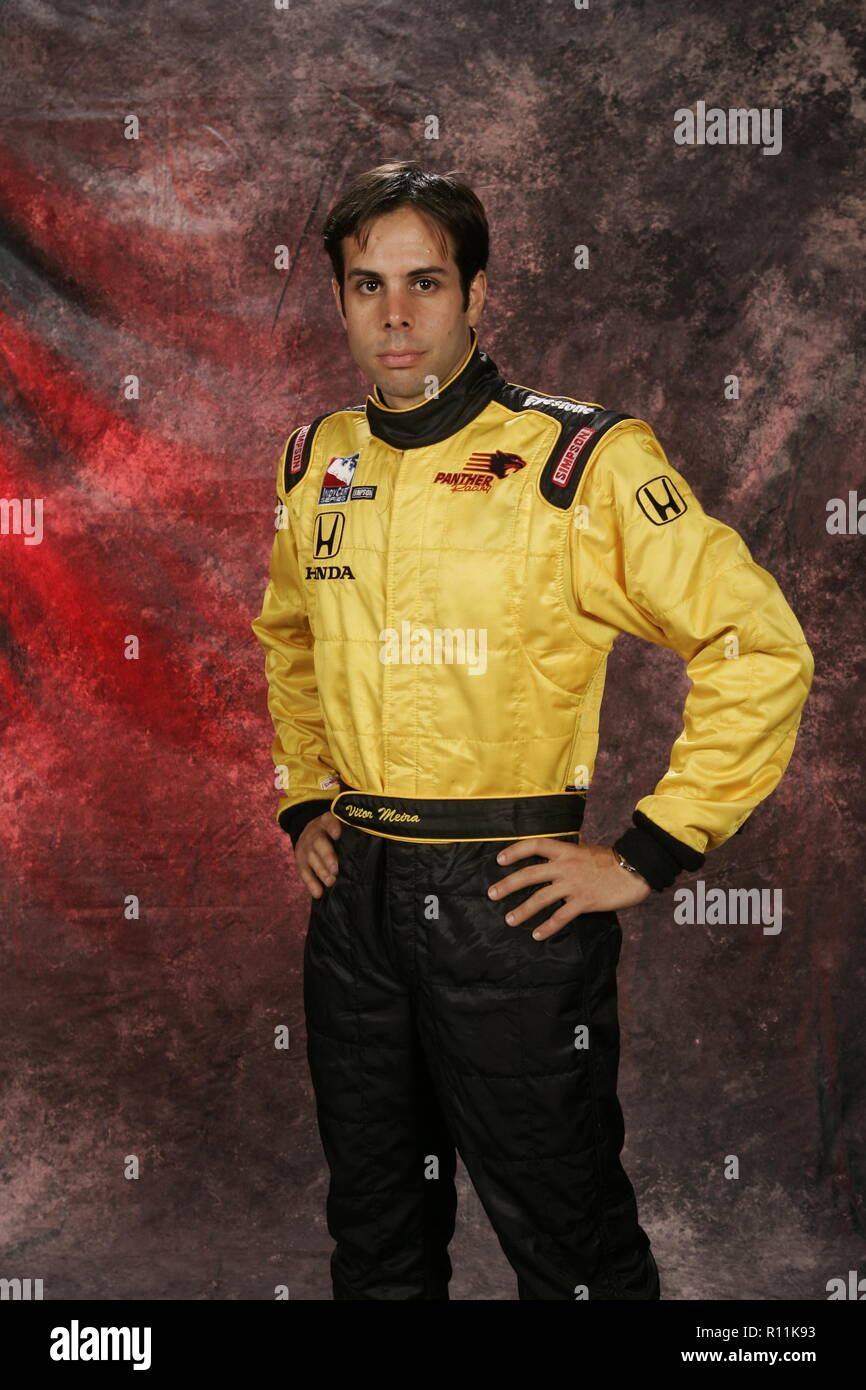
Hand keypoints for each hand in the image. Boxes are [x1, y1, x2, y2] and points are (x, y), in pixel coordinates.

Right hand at [295, 811, 341, 897]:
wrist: (309, 833)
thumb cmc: (331, 832)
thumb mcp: (337, 826)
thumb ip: (349, 831)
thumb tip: (371, 840)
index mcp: (325, 822)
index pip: (328, 821)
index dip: (332, 826)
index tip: (338, 834)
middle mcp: (314, 834)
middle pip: (319, 843)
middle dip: (327, 856)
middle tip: (335, 870)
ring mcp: (306, 848)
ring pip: (311, 859)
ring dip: (321, 872)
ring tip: (331, 882)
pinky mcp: (300, 862)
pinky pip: (304, 873)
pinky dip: (311, 883)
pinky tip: (318, 893)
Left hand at [487, 839, 651, 939]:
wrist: (635, 870)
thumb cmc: (611, 861)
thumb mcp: (585, 851)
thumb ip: (567, 857)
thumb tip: (550, 863)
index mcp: (566, 850)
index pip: (535, 845)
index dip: (515, 851)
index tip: (499, 860)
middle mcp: (566, 866)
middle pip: (530, 874)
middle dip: (508, 884)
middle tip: (492, 894)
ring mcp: (574, 885)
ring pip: (541, 898)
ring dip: (523, 910)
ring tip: (509, 920)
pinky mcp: (584, 902)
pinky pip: (561, 917)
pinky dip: (548, 927)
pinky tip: (538, 935)